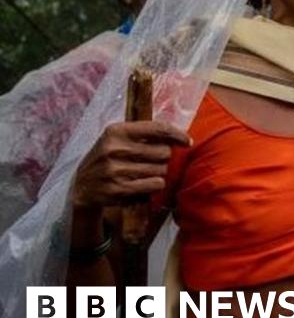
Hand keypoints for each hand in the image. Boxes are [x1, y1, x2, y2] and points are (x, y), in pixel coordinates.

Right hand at [71, 121, 189, 209]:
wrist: (81, 186)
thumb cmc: (108, 158)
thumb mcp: (117, 139)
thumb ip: (145, 134)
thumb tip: (181, 137)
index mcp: (116, 131)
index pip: (157, 128)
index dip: (177, 134)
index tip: (187, 141)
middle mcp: (114, 149)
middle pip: (163, 152)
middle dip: (163, 158)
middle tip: (151, 161)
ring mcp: (115, 170)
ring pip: (161, 170)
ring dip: (158, 172)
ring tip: (143, 173)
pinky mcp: (118, 189)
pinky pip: (155, 184)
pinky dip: (154, 184)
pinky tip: (143, 183)